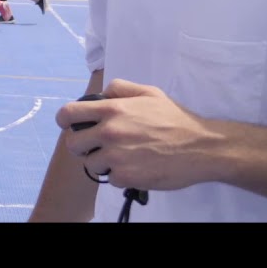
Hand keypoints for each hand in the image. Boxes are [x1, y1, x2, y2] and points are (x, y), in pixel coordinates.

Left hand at [57, 79, 213, 191]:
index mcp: (112, 109)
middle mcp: (110, 132)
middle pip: (73, 143)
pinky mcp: (126, 177)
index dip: (64, 120)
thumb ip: (120, 88)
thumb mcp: (149, 93)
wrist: (202, 148)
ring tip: (120, 158)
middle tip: (95, 146)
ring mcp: (116, 156)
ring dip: (101, 162)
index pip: (69, 114)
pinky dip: (119, 175)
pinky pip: (110, 179)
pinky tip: (135, 167)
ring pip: (90, 163)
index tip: (68, 125)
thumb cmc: (176, 119)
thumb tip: (102, 94)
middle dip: (82, 145)